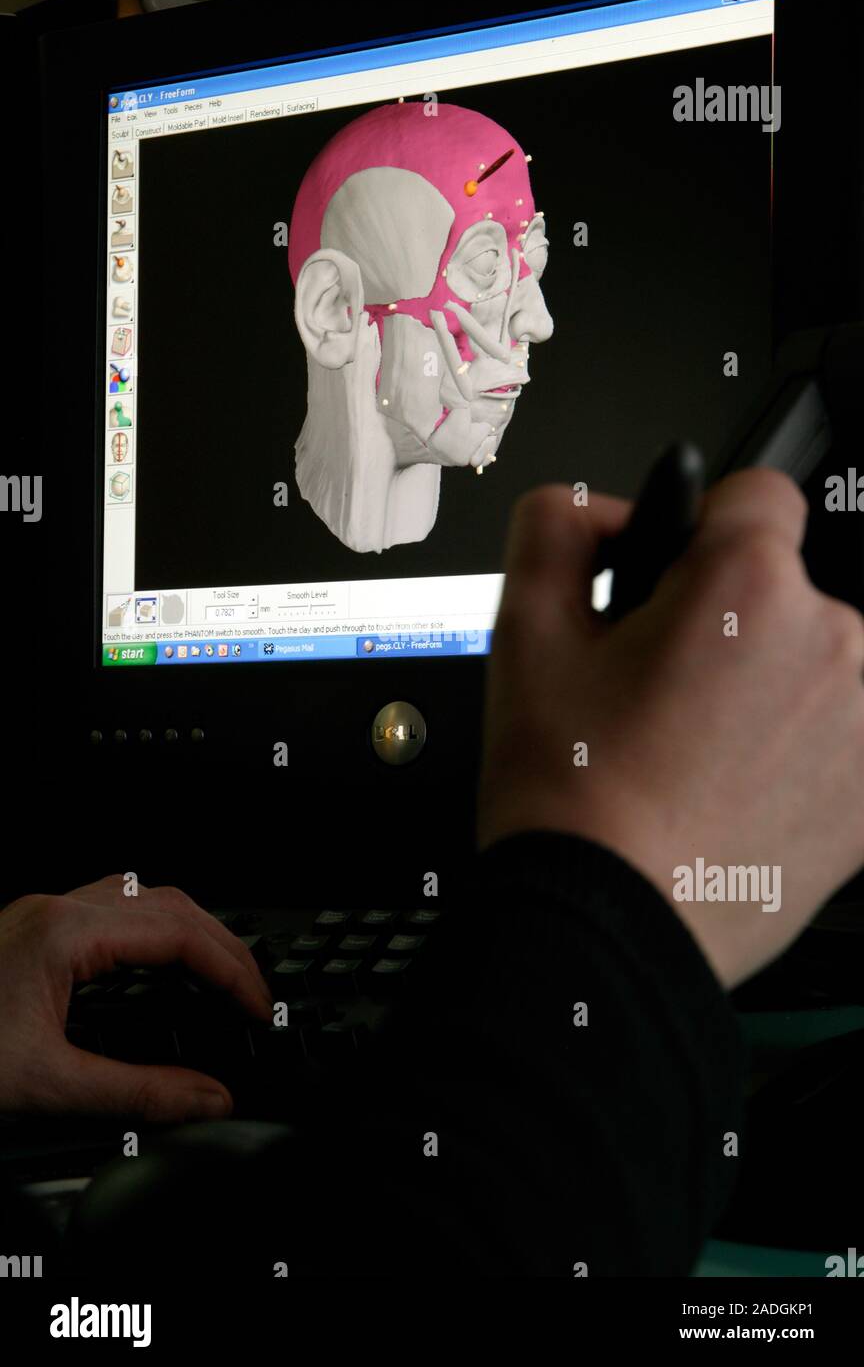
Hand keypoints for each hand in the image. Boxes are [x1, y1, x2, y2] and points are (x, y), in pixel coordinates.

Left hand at [0, 875, 271, 1119]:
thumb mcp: (45, 1084)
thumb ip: (135, 1094)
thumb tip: (206, 1098)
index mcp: (64, 931)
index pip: (178, 935)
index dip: (231, 972)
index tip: (258, 1007)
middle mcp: (55, 909)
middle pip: (169, 904)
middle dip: (222, 947)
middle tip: (253, 993)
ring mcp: (41, 914)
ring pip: (142, 897)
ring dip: (190, 931)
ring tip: (219, 972)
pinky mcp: (32, 930)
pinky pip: (111, 909)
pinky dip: (151, 932)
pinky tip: (159, 962)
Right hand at [478, 470, 863, 987]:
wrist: (611, 927)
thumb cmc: (572, 797)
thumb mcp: (522, 635)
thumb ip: (554, 529)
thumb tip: (597, 511)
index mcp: (746, 588)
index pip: (755, 495)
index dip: (698, 532)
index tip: (671, 586)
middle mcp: (830, 642)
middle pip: (780, 588)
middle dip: (723, 621)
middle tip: (655, 691)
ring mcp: (862, 722)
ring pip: (808, 662)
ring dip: (760, 686)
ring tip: (688, 753)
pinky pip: (831, 733)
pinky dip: (791, 749)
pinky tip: (727, 789)